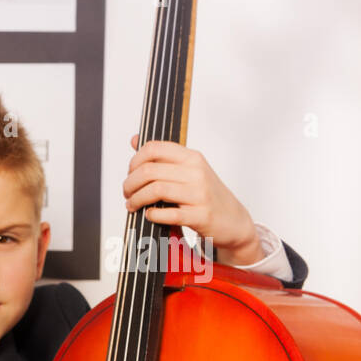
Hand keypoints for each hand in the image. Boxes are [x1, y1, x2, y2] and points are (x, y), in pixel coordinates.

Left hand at [124, 136, 262, 264]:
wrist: (233, 220)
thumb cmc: (206, 195)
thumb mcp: (188, 171)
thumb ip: (162, 157)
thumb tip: (135, 140)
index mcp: (192, 157)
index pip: (154, 148)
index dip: (134, 161)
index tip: (130, 173)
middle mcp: (196, 172)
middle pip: (149, 170)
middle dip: (130, 184)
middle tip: (127, 193)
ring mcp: (200, 193)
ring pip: (156, 189)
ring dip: (137, 199)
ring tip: (132, 205)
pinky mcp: (201, 215)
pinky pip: (169, 213)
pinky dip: (153, 214)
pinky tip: (149, 215)